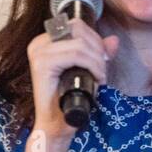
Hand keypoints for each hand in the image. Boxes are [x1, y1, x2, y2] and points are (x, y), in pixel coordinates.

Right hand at [26, 17, 120, 144]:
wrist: (57, 126)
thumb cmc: (71, 100)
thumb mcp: (89, 71)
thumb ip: (99, 54)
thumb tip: (113, 40)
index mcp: (46, 42)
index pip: (77, 25)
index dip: (96, 39)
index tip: (103, 60)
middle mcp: (39, 44)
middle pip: (78, 29)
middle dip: (98, 48)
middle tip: (102, 70)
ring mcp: (38, 53)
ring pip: (80, 44)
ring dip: (97, 61)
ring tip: (100, 78)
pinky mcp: (42, 64)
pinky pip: (75, 55)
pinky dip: (92, 66)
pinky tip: (96, 80)